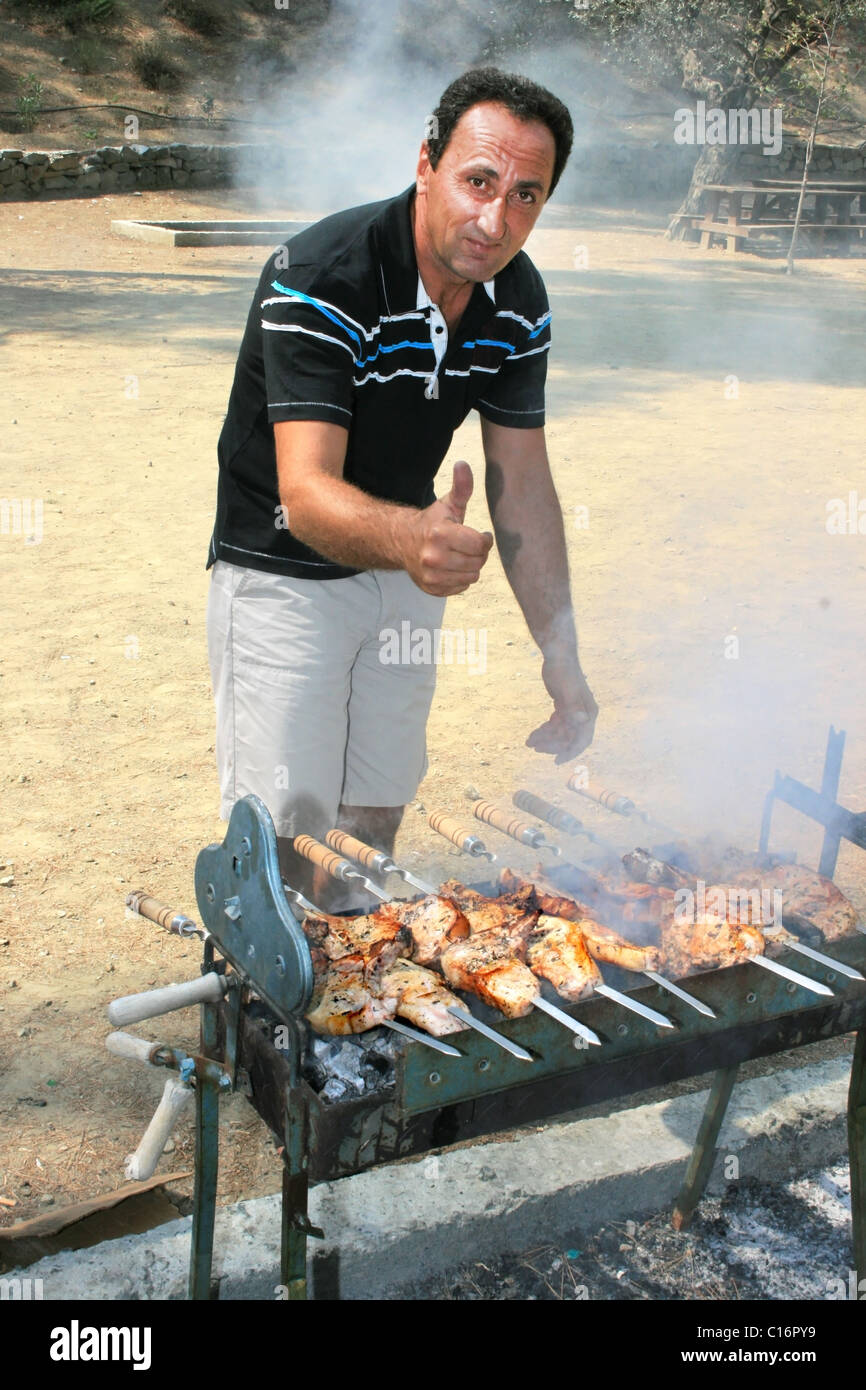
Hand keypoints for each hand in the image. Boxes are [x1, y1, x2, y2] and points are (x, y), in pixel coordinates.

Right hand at [401, 461, 492, 596]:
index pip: (480, 544)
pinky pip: (461, 588)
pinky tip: (452, 567)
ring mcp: (431, 575)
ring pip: (472, 576)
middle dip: (478, 554)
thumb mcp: (448, 504)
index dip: (484, 539)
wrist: (403, 542)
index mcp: (440, 534)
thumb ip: (461, 487)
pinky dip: (460, 579)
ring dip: (470, 567)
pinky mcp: (431, 588)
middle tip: (469, 546)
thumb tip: (463, 464)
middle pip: (478, 562)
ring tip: (460, 556)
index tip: (480, 535)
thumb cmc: (432, 522)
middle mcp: (434, 557)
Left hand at [526, 652, 597, 763]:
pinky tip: (533, 734)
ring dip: (545, 738)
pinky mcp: (563, 708)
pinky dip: (544, 730)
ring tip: (529, 741)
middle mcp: (583, 714)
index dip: (570, 752)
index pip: (582, 739)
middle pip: (568, 738)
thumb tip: (583, 722)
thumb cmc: (564, 670)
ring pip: (559, 733)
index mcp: (588, 713)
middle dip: (551, 744)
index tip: (556, 762)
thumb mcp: (568, 690)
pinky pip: (555, 725)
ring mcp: (573, 712)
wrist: (557, 655)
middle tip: (534, 746)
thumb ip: (575, 707)